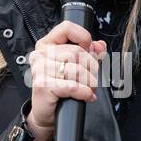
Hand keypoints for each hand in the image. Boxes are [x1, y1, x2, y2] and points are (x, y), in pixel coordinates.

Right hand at [24, 20, 106, 140]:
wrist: (47, 112)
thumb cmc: (60, 87)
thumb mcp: (75, 66)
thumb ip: (89, 52)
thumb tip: (100, 46)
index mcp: (47, 44)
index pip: (67, 28)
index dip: (84, 38)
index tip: (90, 50)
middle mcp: (40, 54)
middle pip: (77, 52)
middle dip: (91, 68)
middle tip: (92, 79)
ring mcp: (40, 69)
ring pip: (77, 70)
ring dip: (89, 82)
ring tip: (89, 89)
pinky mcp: (43, 85)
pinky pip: (72, 86)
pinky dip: (84, 92)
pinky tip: (85, 96)